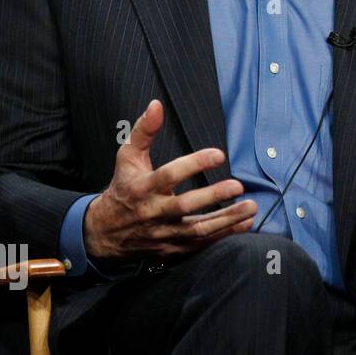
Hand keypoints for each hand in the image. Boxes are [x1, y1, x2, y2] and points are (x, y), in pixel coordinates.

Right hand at [83, 100, 257, 260]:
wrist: (104, 232)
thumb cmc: (123, 188)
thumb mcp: (127, 157)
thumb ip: (143, 131)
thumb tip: (156, 105)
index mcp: (141, 188)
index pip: (168, 175)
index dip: (194, 164)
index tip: (219, 155)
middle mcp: (152, 212)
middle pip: (184, 206)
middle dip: (213, 197)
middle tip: (238, 186)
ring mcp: (162, 233)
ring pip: (197, 230)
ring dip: (226, 220)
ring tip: (251, 208)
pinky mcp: (171, 248)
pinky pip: (200, 243)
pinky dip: (223, 235)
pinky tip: (244, 224)